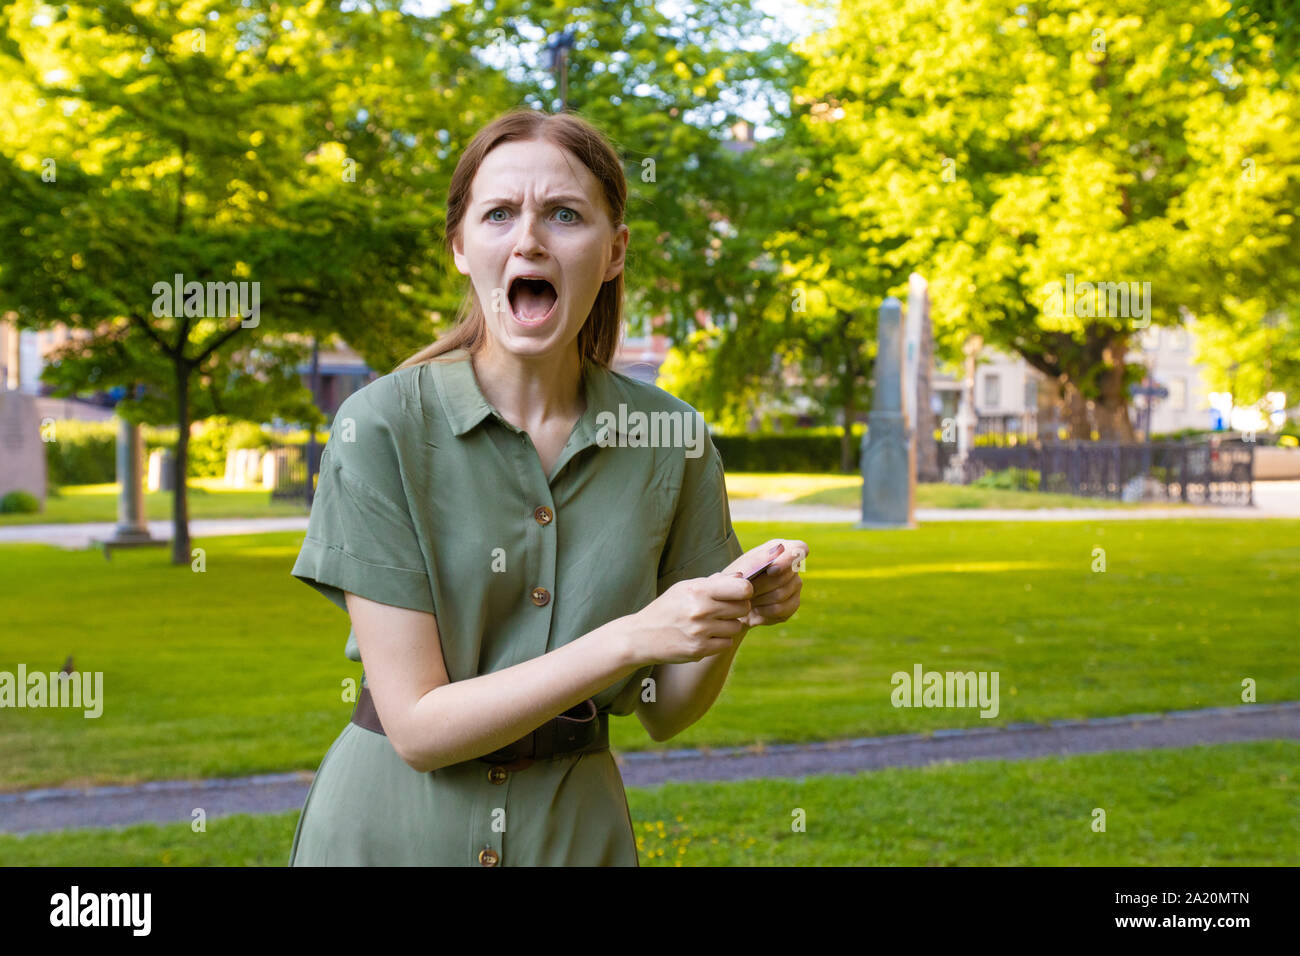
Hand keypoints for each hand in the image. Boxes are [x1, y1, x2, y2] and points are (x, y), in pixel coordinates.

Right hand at [627, 573, 753, 665]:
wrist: (642, 635)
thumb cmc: (667, 608)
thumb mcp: (685, 588)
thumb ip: (714, 582)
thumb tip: (742, 578)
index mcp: (698, 590)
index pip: (742, 589)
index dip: (744, 591)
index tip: (738, 594)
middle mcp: (700, 610)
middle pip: (743, 608)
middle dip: (737, 608)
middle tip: (723, 609)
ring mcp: (700, 632)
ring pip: (736, 627)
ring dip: (728, 626)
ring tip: (711, 623)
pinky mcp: (699, 650)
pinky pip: (727, 644)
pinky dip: (720, 640)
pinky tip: (706, 636)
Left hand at [724, 539, 807, 627]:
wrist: (735, 600)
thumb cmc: (738, 578)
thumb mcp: (741, 567)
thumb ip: (755, 561)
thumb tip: (774, 561)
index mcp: (782, 549)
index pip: (799, 549)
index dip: (789, 560)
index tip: (771, 570)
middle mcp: (793, 566)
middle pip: (785, 577)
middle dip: (760, 585)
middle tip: (744, 590)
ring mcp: (796, 586)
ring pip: (781, 594)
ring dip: (759, 599)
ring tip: (747, 600)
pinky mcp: (793, 604)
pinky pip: (780, 610)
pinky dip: (763, 611)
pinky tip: (755, 610)